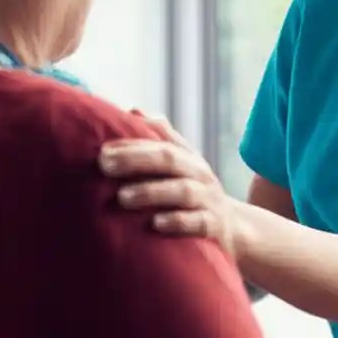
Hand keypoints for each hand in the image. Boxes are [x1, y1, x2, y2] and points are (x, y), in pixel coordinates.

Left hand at [100, 113, 251, 257]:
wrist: (234, 226)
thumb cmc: (195, 191)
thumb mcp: (183, 164)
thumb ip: (160, 138)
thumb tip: (133, 110)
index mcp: (188, 158)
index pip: (160, 144)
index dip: (132, 145)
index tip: (102, 150)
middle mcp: (199, 175)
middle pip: (170, 160)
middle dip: (136, 160)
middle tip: (104, 165)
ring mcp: (209, 200)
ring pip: (183, 191)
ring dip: (152, 192)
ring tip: (123, 197)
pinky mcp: (214, 227)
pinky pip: (199, 223)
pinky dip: (178, 222)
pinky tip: (156, 223)